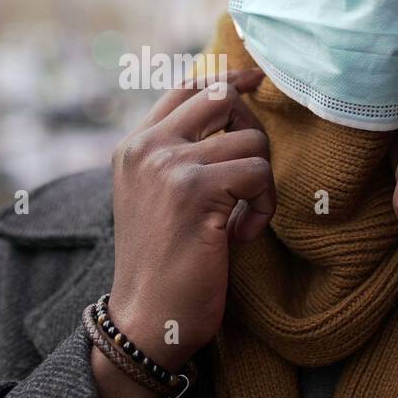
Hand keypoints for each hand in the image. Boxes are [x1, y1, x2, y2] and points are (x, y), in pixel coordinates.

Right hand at [107, 68, 274, 372]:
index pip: (186, 88)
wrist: (146, 319)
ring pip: (250, 139)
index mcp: (134, 146)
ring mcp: (167, 164)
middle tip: (253, 175)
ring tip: (240, 221)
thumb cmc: (163, 266)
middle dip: (253, 127)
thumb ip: (180, 156)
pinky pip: (258, 173)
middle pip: (220, 96)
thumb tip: (233, 111)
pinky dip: (263, 207)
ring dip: (261, 184)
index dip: (227, 78)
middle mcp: (146, 147)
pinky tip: (240, 235)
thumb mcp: (159, 198)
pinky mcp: (195, 189)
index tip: (256, 79)